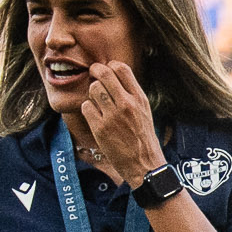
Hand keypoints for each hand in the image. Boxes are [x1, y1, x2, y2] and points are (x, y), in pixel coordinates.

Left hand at [82, 61, 164, 184]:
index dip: (110, 66)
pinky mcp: (100, 128)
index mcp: (139, 98)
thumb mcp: (144, 112)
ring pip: (93, 89)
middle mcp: (126, 104)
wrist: (145, 165)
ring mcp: (112, 116)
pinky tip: (94, 115)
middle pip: (104, 73)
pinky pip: (86, 107)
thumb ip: (132, 94)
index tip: (106, 71)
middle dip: (95, 71)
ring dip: (92, 93)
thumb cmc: (143, 138)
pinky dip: (88, 109)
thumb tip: (115, 76)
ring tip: (97, 101)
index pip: (121, 68)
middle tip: (93, 75)